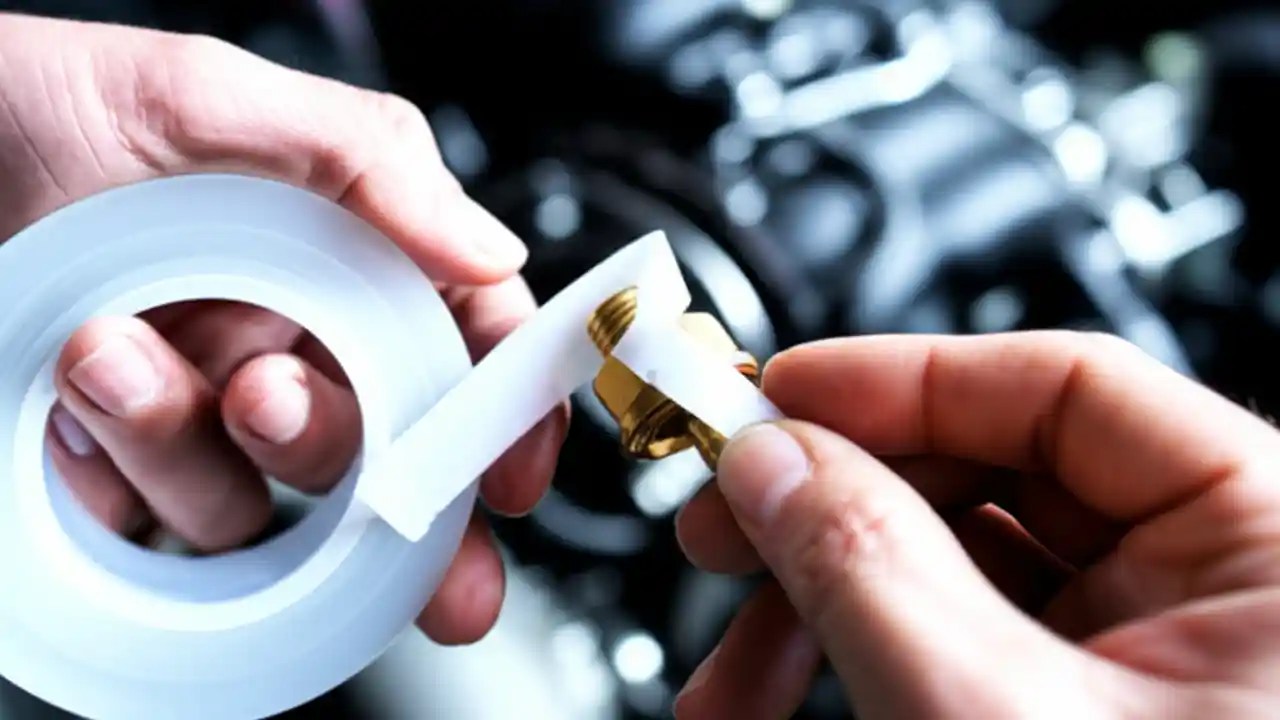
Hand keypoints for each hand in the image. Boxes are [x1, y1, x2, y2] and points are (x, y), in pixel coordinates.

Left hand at [1, 13, 566, 643]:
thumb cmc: (39, 103)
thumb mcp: (208, 95)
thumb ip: (367, 158)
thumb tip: (491, 248)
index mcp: (340, 257)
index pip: (464, 344)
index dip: (503, 415)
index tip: (509, 471)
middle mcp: (289, 341)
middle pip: (381, 450)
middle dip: (342, 450)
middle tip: (267, 399)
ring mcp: (208, 413)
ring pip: (260, 498)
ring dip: (187, 443)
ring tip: (110, 353)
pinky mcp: (125, 467)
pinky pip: (156, 519)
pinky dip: (118, 463)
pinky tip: (73, 386)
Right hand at [674, 331, 1279, 717]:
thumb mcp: (988, 713)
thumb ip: (868, 565)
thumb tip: (773, 458)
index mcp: (1272, 540)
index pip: (1065, 381)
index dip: (895, 377)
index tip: (774, 395)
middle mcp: (1227, 580)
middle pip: (987, 472)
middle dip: (827, 513)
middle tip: (725, 530)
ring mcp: (1163, 650)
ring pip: (956, 564)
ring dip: (821, 605)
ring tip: (732, 675)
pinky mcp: (1100, 704)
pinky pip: (966, 637)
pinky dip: (865, 656)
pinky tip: (789, 690)